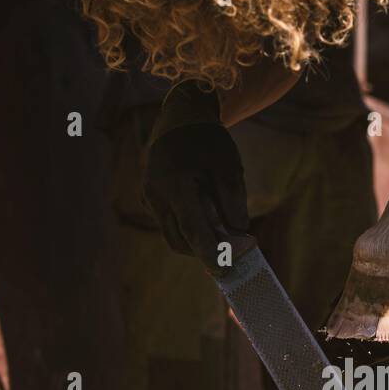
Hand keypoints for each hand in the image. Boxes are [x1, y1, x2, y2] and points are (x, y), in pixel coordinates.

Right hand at [143, 82, 249, 272]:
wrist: (180, 118)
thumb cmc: (207, 140)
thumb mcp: (229, 167)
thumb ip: (233, 203)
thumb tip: (239, 236)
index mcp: (174, 184)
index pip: (193, 230)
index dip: (210, 254)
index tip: (226, 271)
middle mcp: (156, 195)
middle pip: (180, 240)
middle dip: (206, 252)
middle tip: (234, 253)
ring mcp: (150, 199)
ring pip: (174, 235)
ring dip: (198, 241)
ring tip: (225, 232)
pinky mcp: (151, 200)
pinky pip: (171, 224)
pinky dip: (191, 228)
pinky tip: (209, 216)